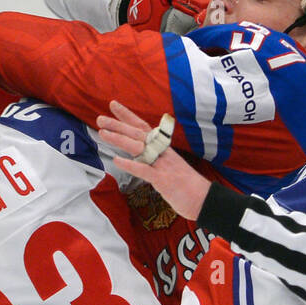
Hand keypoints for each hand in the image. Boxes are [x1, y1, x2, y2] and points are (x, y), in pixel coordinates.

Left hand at [97, 100, 211, 219]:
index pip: (143, 127)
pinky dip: (131, 165)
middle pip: (138, 134)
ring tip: (103, 133)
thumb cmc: (187, 185)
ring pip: (139, 148)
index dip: (128, 116)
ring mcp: (163, 166)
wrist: (205, 199)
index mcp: (163, 148)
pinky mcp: (164, 180)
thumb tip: (139, 155)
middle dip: (118, 125)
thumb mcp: (170, 166)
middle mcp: (163, 153)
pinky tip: (117, 161)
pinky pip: (145, 171)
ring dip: (120, 139)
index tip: (113, 105)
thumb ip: (155, 158)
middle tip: (100, 118)